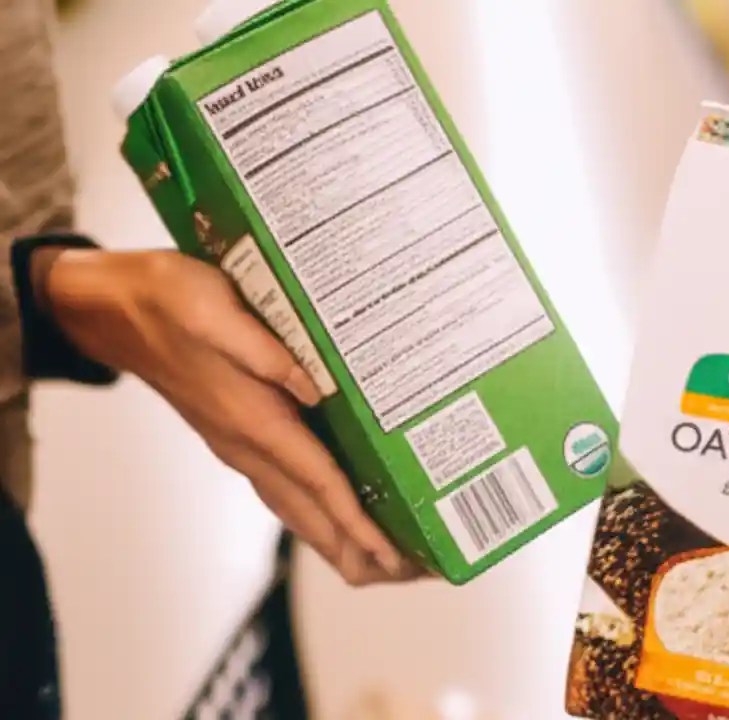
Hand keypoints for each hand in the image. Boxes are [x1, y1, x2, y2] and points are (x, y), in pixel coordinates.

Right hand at [42, 248, 420, 584]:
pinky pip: (285, 488)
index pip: (316, 480)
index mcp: (251, 419)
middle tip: (410, 571)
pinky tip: (337, 516)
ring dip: (339, 539)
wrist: (110, 306)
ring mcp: (240, 445)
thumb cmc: (166, 298)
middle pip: (310, 512)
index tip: (388, 551)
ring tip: (384, 561)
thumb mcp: (212, 308)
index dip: (354, 520)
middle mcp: (246, 444)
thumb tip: (316, 387)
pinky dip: (316, 512)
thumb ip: (261, 349)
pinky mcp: (238, 434)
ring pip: (296, 508)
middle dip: (358, 547)